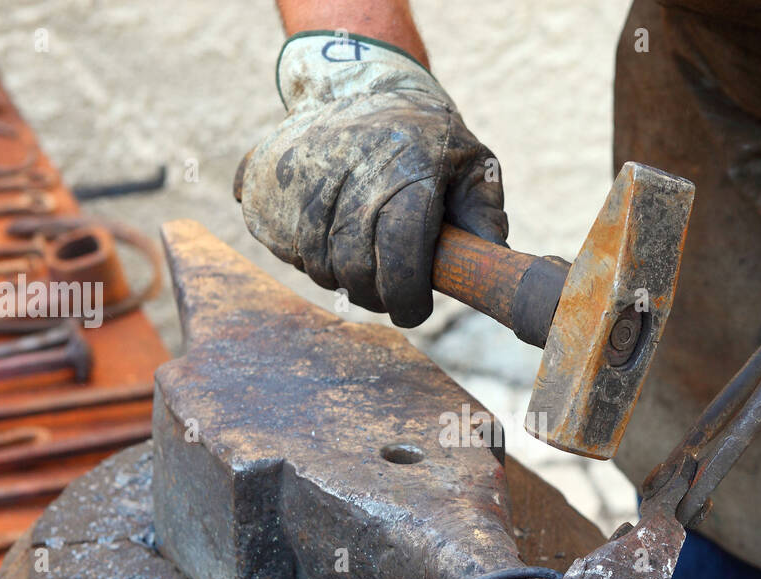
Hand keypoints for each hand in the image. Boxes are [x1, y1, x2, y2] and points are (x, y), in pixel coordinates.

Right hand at [238, 32, 506, 326]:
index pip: (401, 250)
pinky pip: (283, 240)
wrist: (366, 85)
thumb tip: (490, 263)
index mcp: (410, 166)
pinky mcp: (270, 173)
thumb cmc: (430, 142)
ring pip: (315, 257)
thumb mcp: (474, 166)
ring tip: (363, 272)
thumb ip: (485, 216)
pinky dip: (307, 257)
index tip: (416, 312)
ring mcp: (306, 166)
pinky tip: (332, 247)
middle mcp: (354, 163)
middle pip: (353, 262)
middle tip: (390, 300)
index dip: (407, 294)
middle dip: (374, 296)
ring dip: (340, 279)